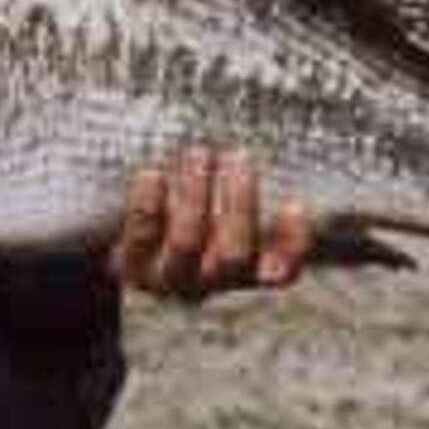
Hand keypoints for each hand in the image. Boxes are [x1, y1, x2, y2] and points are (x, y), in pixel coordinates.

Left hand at [108, 148, 312, 301]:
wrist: (135, 240)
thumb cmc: (199, 207)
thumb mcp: (230, 202)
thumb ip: (249, 185)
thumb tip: (278, 147)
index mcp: (248, 271)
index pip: (283, 271)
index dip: (292, 242)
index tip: (294, 203)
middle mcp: (213, 281)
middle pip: (234, 254)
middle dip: (239, 203)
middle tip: (239, 155)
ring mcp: (172, 278)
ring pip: (187, 242)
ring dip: (194, 194)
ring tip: (199, 152)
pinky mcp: (134, 268)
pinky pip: (142, 237)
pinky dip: (147, 204)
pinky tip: (152, 173)